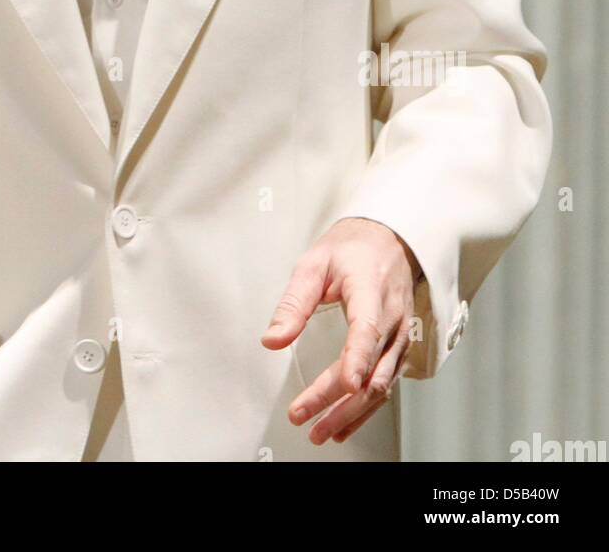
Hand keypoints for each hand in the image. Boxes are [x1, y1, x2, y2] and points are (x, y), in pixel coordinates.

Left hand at [261, 217, 421, 445]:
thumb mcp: (314, 263)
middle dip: (338, 400)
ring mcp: (400, 336)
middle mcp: (392, 318)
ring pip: (381, 384)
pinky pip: (386, 383)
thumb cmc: (351, 251)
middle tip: (305, 418)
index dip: (357, 357)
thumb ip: (293, 302)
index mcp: (371, 290)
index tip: (346, 383)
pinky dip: (367, 408)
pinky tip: (346, 423)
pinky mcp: (399, 347)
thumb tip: (273, 339)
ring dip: (352, 413)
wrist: (389, 241)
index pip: (368, 328)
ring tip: (321, 432)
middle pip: (370, 368)